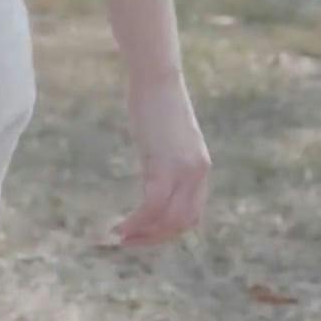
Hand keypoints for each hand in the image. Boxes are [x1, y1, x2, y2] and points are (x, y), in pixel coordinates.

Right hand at [113, 75, 210, 247]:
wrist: (157, 78)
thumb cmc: (156, 100)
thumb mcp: (165, 137)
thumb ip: (165, 157)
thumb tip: (153, 166)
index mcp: (201, 168)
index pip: (192, 215)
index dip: (168, 232)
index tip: (142, 234)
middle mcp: (198, 174)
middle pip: (183, 223)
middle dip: (154, 238)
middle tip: (127, 241)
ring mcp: (184, 171)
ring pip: (169, 220)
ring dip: (144, 234)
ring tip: (120, 237)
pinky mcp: (165, 165)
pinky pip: (152, 206)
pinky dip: (136, 222)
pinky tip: (120, 226)